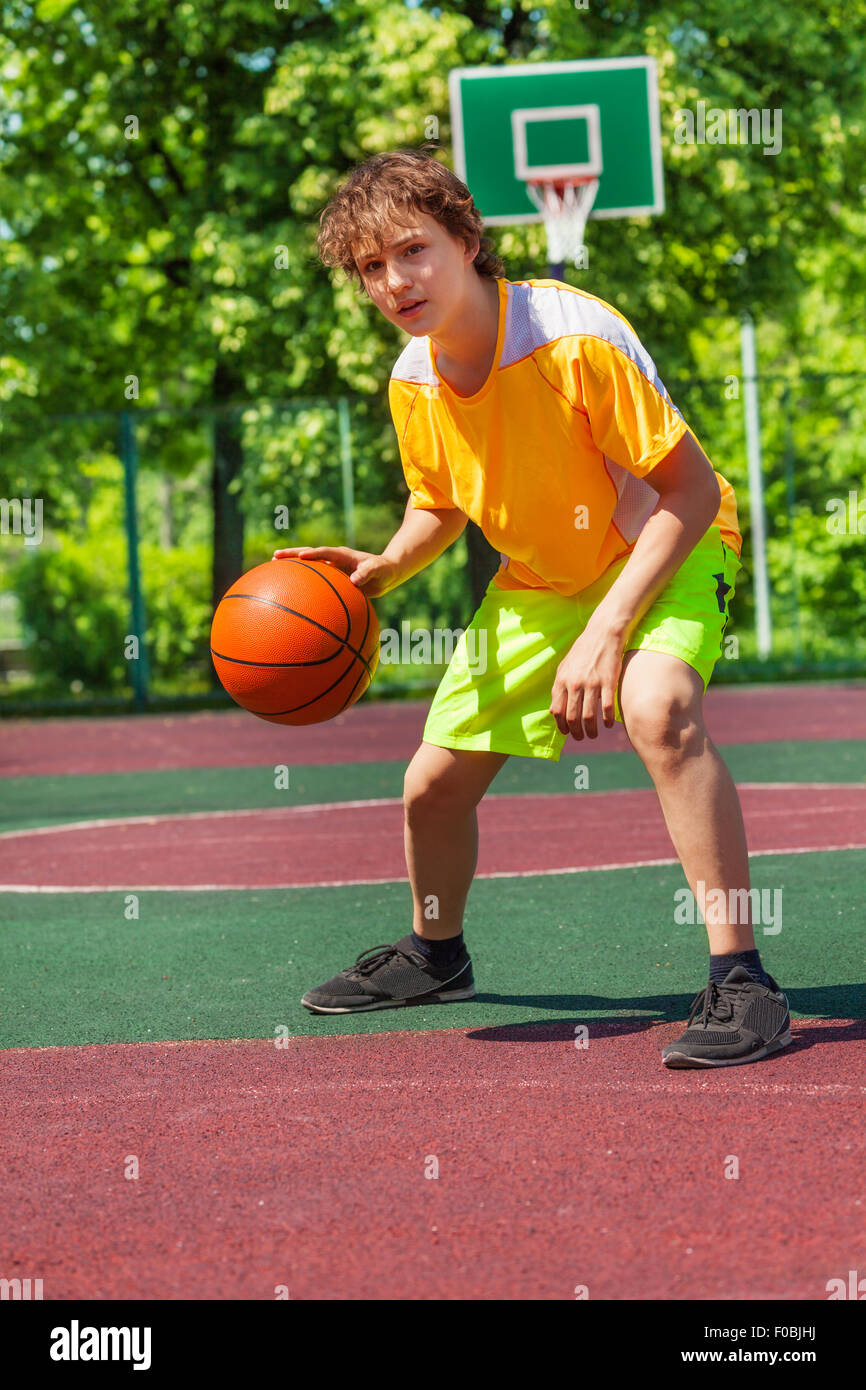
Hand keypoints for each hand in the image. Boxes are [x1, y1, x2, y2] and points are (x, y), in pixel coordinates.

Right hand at [272, 545, 397, 597]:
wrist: (386, 573)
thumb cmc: (383, 570)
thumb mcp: (378, 570)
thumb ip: (367, 573)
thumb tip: (354, 581)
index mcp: (343, 555)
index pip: (325, 552)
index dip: (313, 554)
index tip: (301, 556)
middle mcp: (334, 558)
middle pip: (310, 554)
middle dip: (293, 554)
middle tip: (274, 556)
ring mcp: (331, 566)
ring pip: (309, 564)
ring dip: (293, 565)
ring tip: (273, 566)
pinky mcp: (332, 576)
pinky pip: (314, 577)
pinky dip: (302, 579)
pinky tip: (291, 589)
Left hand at [549, 623, 624, 740]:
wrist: (602, 634)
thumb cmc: (583, 651)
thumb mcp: (565, 667)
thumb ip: (559, 688)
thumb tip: (553, 711)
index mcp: (562, 680)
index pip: (558, 711)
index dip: (561, 725)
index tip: (566, 732)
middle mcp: (575, 683)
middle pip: (572, 717)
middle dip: (575, 732)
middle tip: (580, 737)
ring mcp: (592, 683)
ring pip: (589, 716)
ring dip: (591, 730)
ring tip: (593, 735)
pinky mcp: (608, 682)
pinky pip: (607, 708)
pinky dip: (606, 721)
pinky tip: (607, 725)